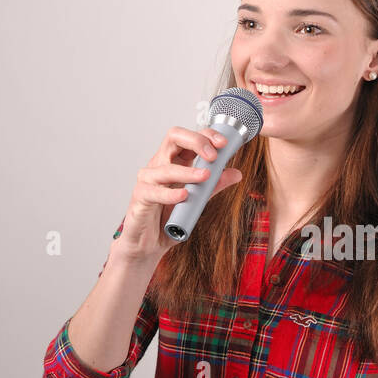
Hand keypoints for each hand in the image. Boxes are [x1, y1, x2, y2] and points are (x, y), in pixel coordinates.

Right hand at [113, 126, 243, 263]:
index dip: (205, 135)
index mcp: (174, 161)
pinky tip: (183, 196)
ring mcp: (148, 179)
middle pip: (174, 138)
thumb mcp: (197, 201)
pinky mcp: (141, 197)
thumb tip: (236, 173)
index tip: (223, 143)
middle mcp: (160, 165)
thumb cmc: (168, 218)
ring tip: (205, 177)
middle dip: (196, 142)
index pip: (188, 137)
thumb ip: (213, 186)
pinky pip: (154, 191)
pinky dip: (170, 194)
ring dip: (188, 172)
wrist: (149, 242)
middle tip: (213, 155)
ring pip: (166, 168)